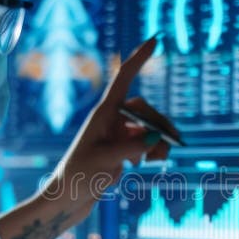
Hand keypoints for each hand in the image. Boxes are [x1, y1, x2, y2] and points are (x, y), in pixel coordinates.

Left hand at [52, 36, 180, 216]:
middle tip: (171, 144)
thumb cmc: (77, 177)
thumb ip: (131, 147)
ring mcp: (116, 134)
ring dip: (158, 140)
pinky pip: (145, 141)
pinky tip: (149, 163)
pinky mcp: (121, 149)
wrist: (67, 199)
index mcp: (102, 114)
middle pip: (145, 109)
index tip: (154, 40)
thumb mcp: (105, 161)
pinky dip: (152, 150)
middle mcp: (110, 120)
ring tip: (159, 160)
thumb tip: (155, 139)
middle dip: (160, 124)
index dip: (138, 58)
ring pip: (148, 127)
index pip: (123, 78)